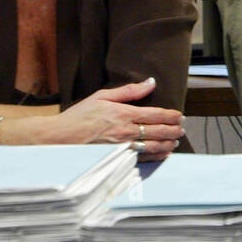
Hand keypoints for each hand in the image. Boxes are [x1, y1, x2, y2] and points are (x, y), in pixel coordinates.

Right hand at [47, 78, 183, 160]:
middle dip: (174, 130)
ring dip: (168, 144)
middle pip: (159, 131)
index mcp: (123, 114)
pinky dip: (157, 157)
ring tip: (176, 141)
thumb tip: (150, 82)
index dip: (171, 115)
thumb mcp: (102, 96)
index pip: (156, 114)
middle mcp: (125, 132)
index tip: (180, 116)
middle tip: (182, 128)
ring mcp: (122, 148)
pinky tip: (163, 154)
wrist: (59, 138)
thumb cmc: (79, 116)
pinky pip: (143, 160)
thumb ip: (129, 91)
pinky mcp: (118, 159)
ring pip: (154, 147)